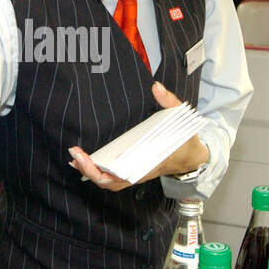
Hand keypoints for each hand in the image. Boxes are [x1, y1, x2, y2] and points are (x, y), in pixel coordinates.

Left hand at [67, 82, 208, 190]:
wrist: (193, 158)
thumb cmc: (186, 141)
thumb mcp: (182, 119)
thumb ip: (170, 101)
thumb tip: (156, 86)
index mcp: (149, 164)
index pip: (119, 175)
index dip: (99, 170)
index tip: (86, 157)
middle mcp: (139, 173)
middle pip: (109, 182)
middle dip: (89, 171)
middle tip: (75, 153)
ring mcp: (135, 175)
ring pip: (108, 182)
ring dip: (90, 172)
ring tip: (76, 158)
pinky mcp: (133, 172)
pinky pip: (112, 177)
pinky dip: (97, 171)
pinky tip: (86, 160)